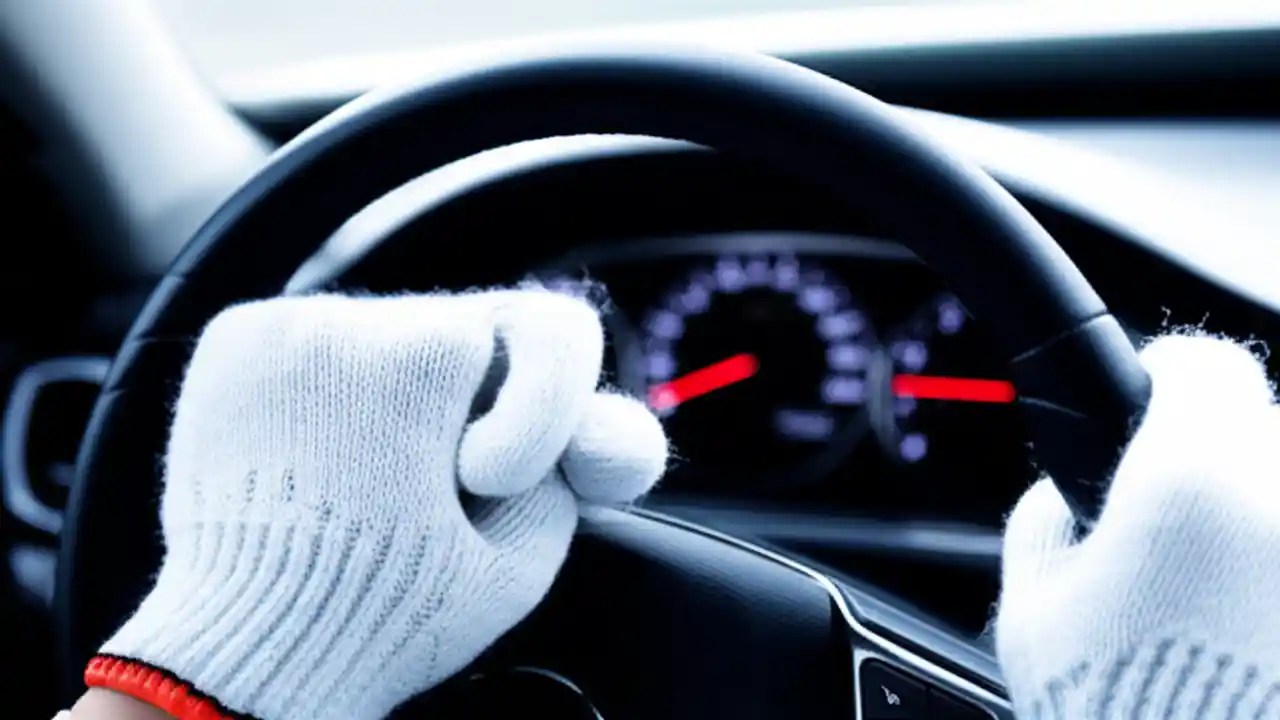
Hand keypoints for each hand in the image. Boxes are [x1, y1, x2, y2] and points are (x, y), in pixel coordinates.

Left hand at [89, 289, 667, 719]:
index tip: (482, 481)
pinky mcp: (234, 337)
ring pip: (391, 331)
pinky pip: (320, 337)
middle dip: (469, 404)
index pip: (546, 332)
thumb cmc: (381, 614)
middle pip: (463, 332)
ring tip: (369, 478)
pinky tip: (322, 458)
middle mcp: (342, 321)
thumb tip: (590, 409)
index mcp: (423, 361)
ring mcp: (278, 323)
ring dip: (402, 394)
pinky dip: (335, 389)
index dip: (538, 416)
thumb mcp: (524, 551)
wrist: (244, 650)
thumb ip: (579, 458)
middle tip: (435, 483)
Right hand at [997, 334, 1279, 717]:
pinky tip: (1249, 617)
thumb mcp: (1034, 603)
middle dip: (1211, 456)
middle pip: (1256, 428)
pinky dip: (1269, 564)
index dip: (1166, 375)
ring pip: (1278, 495)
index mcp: (1191, 480)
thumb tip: (1073, 503)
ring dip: (1253, 516)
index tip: (1150, 400)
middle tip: (1170, 518)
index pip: (1203, 363)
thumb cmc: (1106, 714)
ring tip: (1215, 584)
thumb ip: (1054, 523)